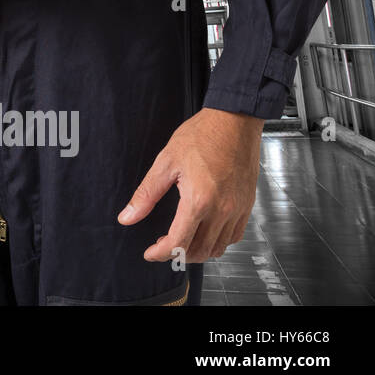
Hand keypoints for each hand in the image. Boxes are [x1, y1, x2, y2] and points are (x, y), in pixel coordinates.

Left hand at [117, 107, 262, 264]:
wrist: (234, 121)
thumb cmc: (202, 135)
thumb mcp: (165, 162)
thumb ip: (146, 195)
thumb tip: (127, 216)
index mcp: (199, 200)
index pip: (178, 242)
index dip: (161, 253)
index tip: (150, 253)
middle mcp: (222, 209)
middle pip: (200, 251)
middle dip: (178, 254)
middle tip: (163, 246)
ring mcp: (238, 209)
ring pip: (219, 248)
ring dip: (199, 251)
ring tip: (182, 241)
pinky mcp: (247, 204)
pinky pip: (234, 235)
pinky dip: (219, 241)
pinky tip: (205, 231)